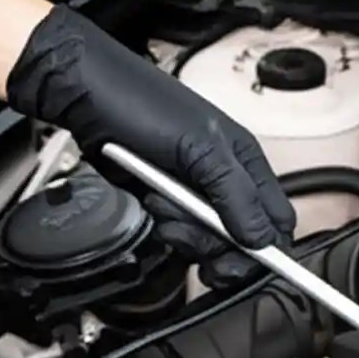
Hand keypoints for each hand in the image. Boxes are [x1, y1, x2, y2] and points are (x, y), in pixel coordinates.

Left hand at [6, 6, 294, 286]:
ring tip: (165, 209)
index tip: (243, 262)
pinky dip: (168, 228)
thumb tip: (262, 240)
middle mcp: (226, 179)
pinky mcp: (168, 202)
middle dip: (219, 246)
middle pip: (244, 240)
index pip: (277, 220)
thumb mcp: (200, 149)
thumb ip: (236, 196)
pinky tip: (153, 205)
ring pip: (210, 242)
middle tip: (198, 244)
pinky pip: (180, 234)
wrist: (81, 95)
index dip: (267, 248)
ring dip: (187, 235)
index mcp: (246, 162)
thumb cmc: (137, 100)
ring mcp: (196, 193)